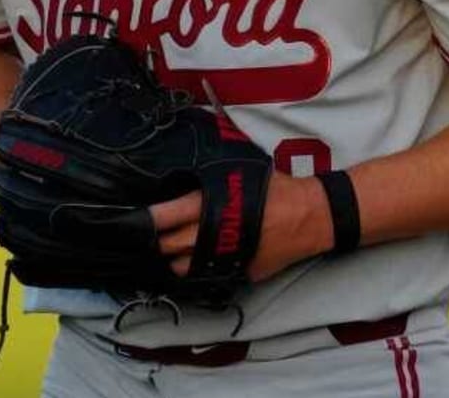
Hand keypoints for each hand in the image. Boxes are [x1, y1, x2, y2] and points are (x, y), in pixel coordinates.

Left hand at [151, 173, 332, 281]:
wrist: (312, 216)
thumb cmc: (277, 189)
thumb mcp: (241, 174)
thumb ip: (211, 183)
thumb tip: (182, 184)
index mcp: (211, 205)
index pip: (166, 216)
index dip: (149, 219)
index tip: (137, 221)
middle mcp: (213, 233)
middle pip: (169, 245)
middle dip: (162, 240)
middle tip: (163, 234)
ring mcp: (225, 257)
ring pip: (183, 267)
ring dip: (178, 258)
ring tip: (181, 250)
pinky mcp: (238, 272)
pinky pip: (210, 274)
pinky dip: (203, 268)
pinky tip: (206, 259)